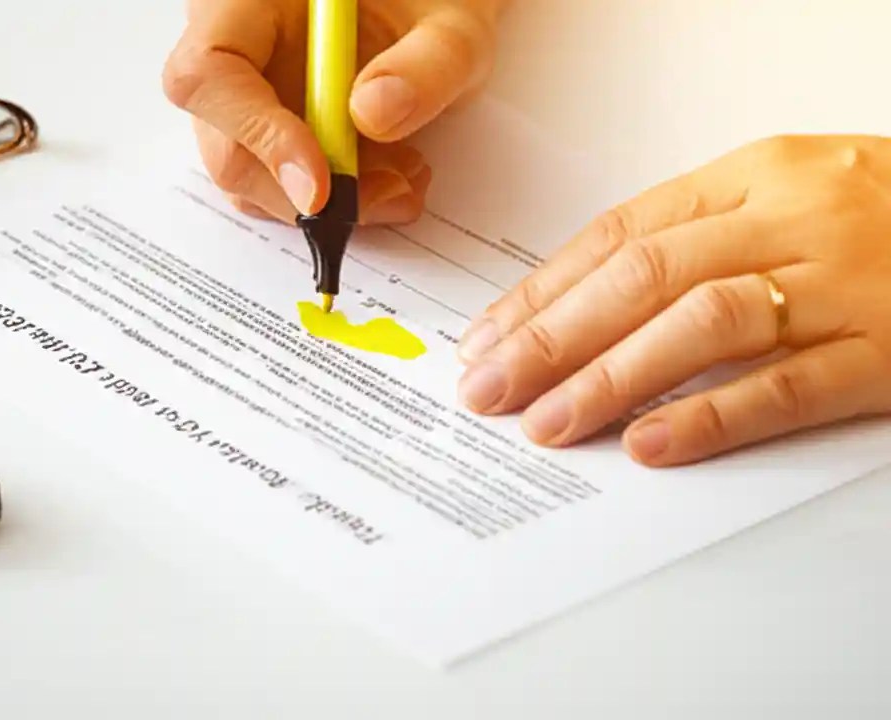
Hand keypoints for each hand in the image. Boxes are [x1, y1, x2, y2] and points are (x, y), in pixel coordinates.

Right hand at [162, 0, 504, 224]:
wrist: (435, 9)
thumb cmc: (431, 1)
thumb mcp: (454, 21)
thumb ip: (427, 64)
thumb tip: (372, 118)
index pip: (210, 73)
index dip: (257, 135)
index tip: (318, 185)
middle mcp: (234, 46)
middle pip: (224, 142)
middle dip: (299, 189)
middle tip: (381, 195)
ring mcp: (248, 94)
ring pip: (252, 174)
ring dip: (326, 201)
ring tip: (402, 179)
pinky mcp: (270, 130)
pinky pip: (279, 182)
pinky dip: (336, 198)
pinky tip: (390, 175)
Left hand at [456, 135, 890, 466]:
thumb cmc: (888, 217)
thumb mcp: (788, 197)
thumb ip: (697, 238)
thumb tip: (581, 304)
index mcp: (755, 176)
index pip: (619, 233)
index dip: (542, 289)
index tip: (485, 336)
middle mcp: (792, 220)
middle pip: (643, 276)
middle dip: (550, 337)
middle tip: (488, 387)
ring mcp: (846, 285)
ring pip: (701, 324)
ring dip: (610, 377)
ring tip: (548, 422)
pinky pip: (788, 385)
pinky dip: (712, 416)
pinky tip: (651, 445)